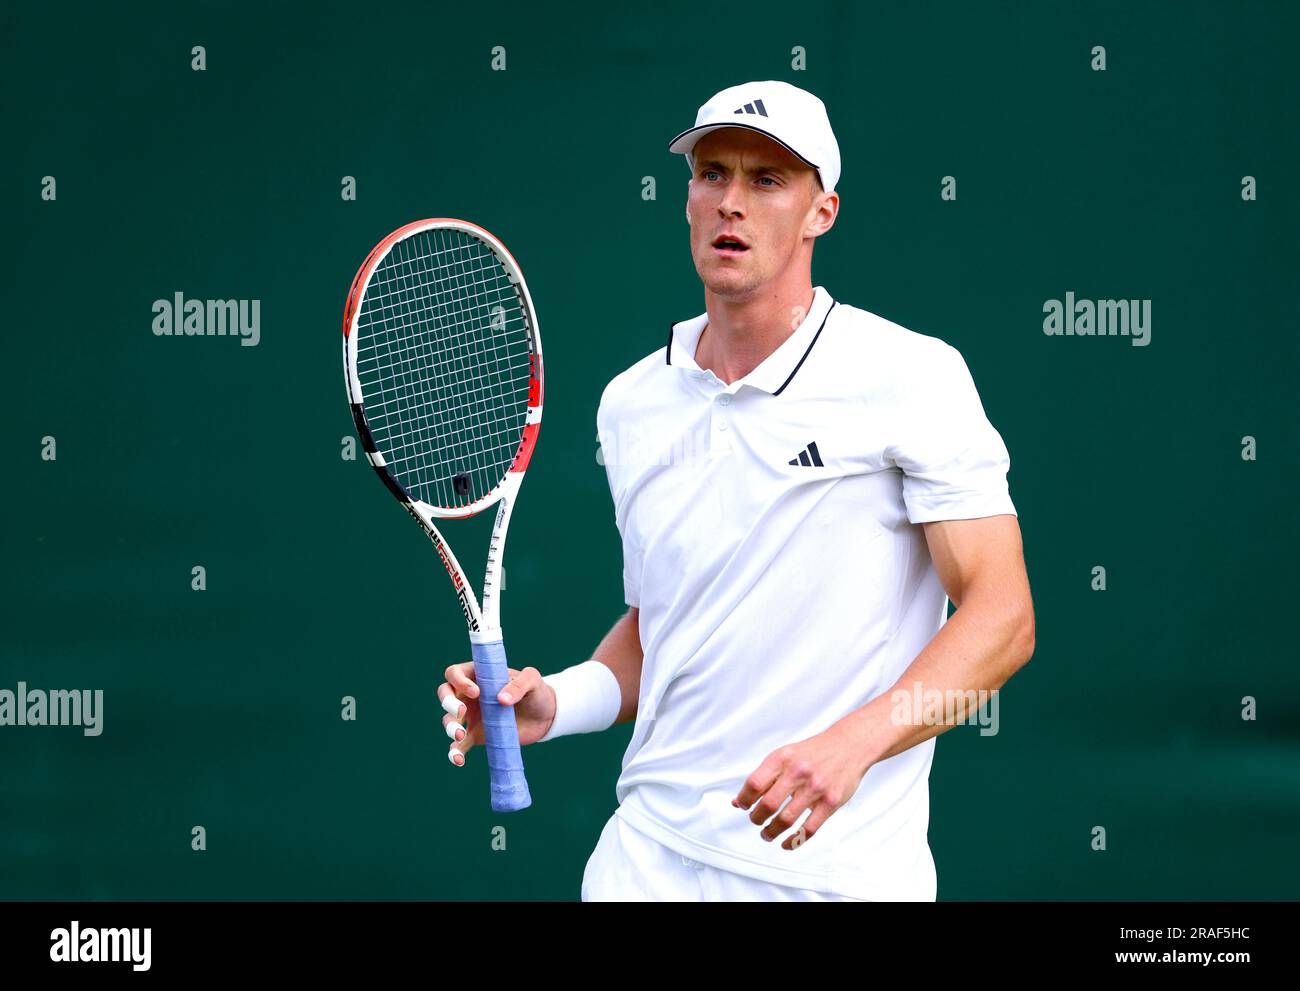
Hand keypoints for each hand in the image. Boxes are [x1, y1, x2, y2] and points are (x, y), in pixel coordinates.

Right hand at [437, 660, 556, 766]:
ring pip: (448, 719)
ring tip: (460, 735)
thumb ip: (520, 684)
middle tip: (462, 712)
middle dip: (448, 702)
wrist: (544, 718)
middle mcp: (469, 695)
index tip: (476, 692)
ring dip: (450, 727)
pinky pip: (458, 745)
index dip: (460, 681)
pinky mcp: (475, 736)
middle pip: (445, 693)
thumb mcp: (533, 681)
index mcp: (479, 676)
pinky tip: (459, 760)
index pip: (456, 672)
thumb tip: (501, 699)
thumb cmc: (537, 692)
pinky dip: (455, 752)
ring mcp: (471, 716)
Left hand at [732, 724, 868, 849]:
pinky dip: (794, 841)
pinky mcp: (831, 802)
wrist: (848, 746)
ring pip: (786, 820)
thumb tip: (738, 801)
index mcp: (782, 758)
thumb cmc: (814, 752)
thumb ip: (763, 777)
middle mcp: (798, 772)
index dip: (744, 799)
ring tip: (767, 834)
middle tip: (756, 821)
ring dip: (771, 832)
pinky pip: (808, 829)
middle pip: (768, 804)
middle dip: (756, 818)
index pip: (754, 783)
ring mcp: (816, 788)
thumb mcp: (785, 756)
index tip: (743, 806)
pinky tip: (786, 843)